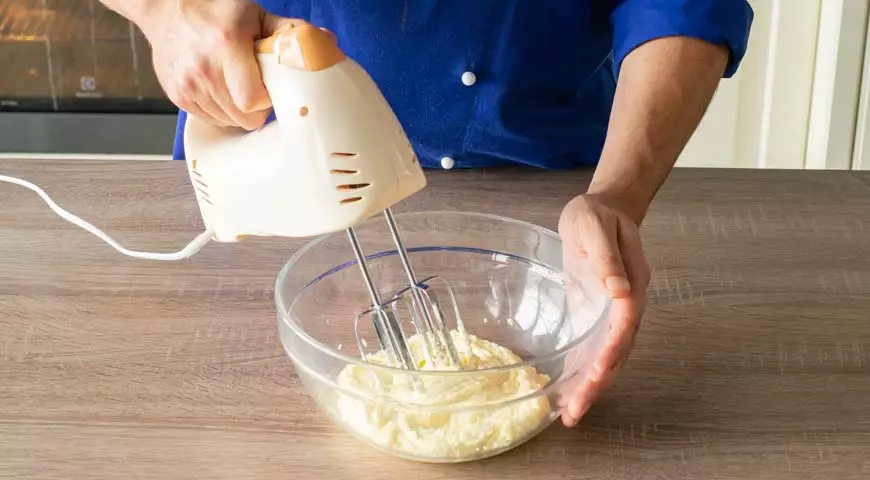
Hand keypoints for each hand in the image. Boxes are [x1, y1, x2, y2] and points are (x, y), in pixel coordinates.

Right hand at [139, 0, 292, 129]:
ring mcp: (188, 85)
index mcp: (227, 45)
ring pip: (228, 122)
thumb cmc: (215, 11)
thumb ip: (289, 32)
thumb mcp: (255, 15)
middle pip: (243, 118)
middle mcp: (204, 68)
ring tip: (237, 87)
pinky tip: (222, 90)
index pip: (252, 101)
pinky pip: (210, 120)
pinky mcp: (177, 96)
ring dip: (238, 111)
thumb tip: (325, 41)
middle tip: (258, 89)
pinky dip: (220, 111)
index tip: (271, 89)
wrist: (167, 9)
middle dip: (257, 109)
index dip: (267, 101)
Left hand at [557, 193, 650, 426]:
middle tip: (577, 409)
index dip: (612, 350)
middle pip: (616, 350)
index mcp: (632, 284)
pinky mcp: (592, 315)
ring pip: (604, 355)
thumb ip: (608, 258)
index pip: (625, 324)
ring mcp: (609, 314)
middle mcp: (625, 305)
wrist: (602, 210)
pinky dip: (579, 371)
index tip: (597, 372)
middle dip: (598, 380)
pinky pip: (588, 348)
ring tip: (571, 414)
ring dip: (590, 385)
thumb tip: (618, 289)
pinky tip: (566, 394)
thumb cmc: (597, 216)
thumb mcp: (597, 227)